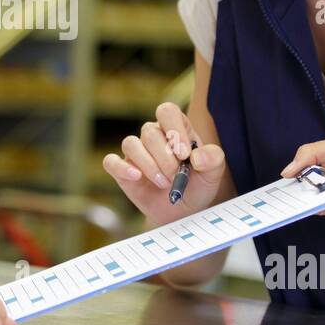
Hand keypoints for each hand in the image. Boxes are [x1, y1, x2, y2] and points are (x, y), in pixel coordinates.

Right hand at [102, 101, 227, 228]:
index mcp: (176, 128)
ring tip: (164, 184)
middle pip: (149, 131)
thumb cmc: (197, 186)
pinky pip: (111, 162)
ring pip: (131, 144)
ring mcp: (136, 152)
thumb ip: (214, 159)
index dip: (174, 130)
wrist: (183, 212)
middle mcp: (154, 136)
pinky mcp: (122, 170)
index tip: (185, 155)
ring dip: (149, 165)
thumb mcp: (213, 174)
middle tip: (176, 177)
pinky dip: (122, 168)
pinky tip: (136, 177)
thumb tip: (198, 157)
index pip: (167, 111)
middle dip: (165, 157)